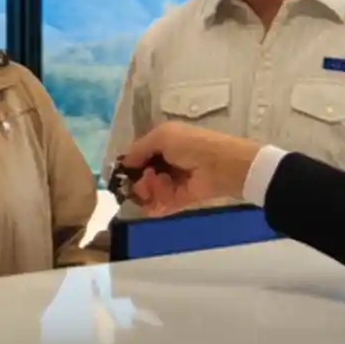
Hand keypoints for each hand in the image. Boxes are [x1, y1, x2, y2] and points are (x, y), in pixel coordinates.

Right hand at [122, 122, 260, 215]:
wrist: (222, 166)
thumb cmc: (192, 145)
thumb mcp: (162, 136)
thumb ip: (140, 148)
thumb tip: (125, 162)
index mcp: (165, 143)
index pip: (140, 155)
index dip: (130, 163)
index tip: (122, 172)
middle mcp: (168, 162)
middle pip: (143, 175)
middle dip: (138, 179)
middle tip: (143, 180)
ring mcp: (175, 181)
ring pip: (151, 191)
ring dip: (149, 189)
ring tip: (157, 185)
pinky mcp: (181, 199)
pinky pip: (162, 204)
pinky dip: (156, 206)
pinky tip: (152, 206)